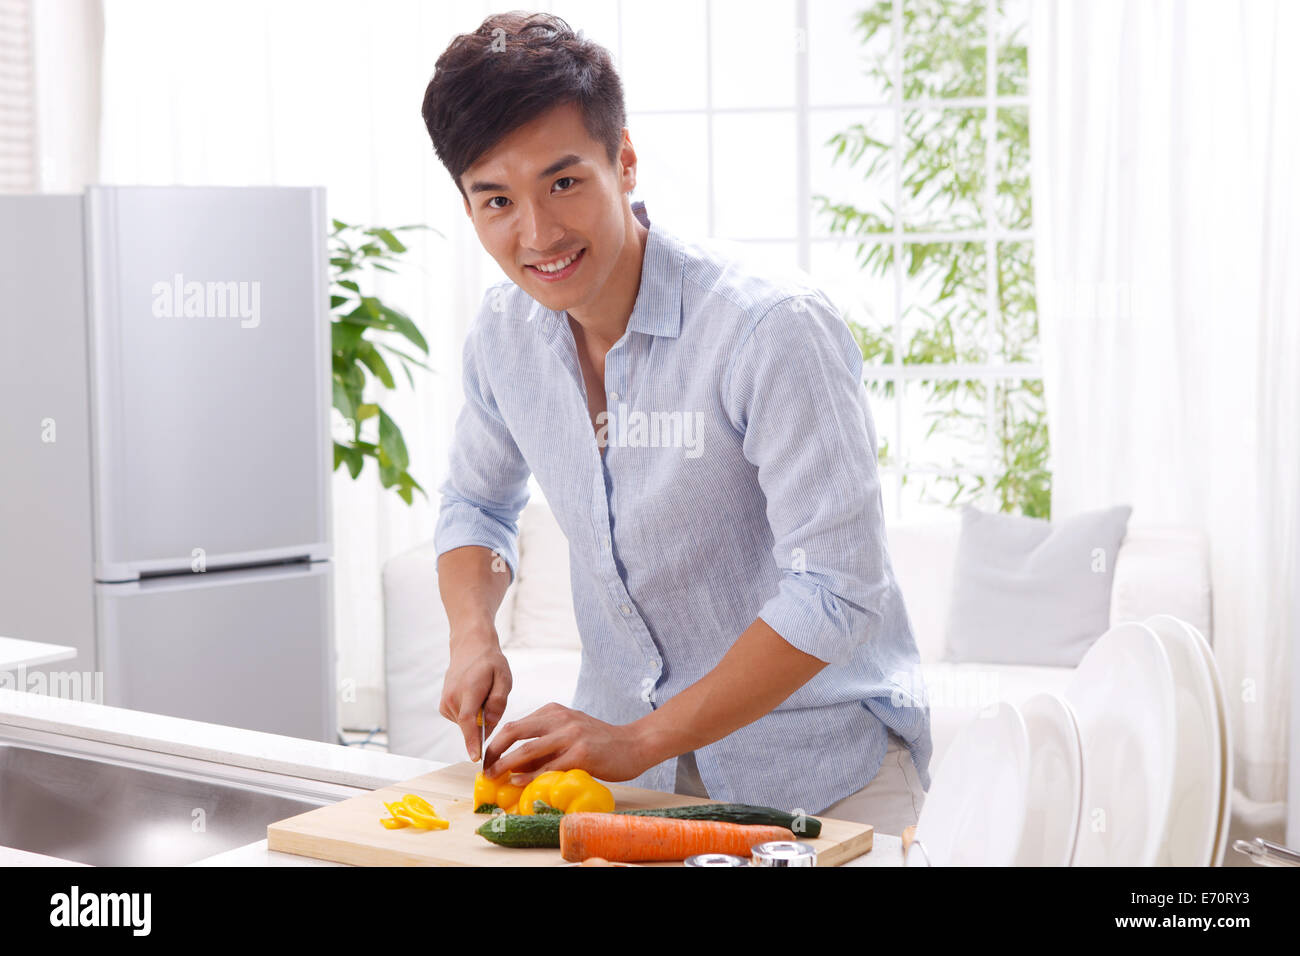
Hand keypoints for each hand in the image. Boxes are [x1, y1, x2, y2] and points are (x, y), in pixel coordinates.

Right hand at [439, 628, 510, 760]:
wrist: (469, 648)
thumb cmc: (490, 663)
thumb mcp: (504, 677)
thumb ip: (499, 701)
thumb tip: (489, 723)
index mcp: (469, 689)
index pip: (467, 720)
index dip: (472, 741)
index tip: (475, 758)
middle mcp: (453, 697)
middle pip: (470, 725)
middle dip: (484, 724)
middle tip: (493, 700)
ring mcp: (445, 702)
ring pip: (466, 724)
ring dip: (478, 717)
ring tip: (482, 694)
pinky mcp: (443, 706)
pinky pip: (461, 720)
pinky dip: (470, 714)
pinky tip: (473, 697)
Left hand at [483, 702, 652, 783]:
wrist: (634, 744)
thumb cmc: (601, 742)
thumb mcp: (570, 732)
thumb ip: (545, 743)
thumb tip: (515, 766)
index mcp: (554, 711)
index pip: (516, 724)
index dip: (497, 741)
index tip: (487, 757)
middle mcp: (560, 718)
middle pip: (515, 732)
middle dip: (495, 751)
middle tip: (485, 768)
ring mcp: (571, 735)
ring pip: (528, 750)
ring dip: (506, 765)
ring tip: (494, 777)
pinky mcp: (581, 754)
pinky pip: (548, 767)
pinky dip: (529, 777)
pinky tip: (518, 783)